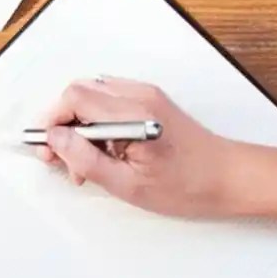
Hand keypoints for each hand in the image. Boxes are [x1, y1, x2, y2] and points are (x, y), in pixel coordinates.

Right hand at [37, 77, 241, 217]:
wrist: (229, 177)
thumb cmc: (189, 185)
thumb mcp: (128, 185)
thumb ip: (85, 160)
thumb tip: (55, 140)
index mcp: (133, 114)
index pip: (74, 98)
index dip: (52, 121)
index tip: (47, 148)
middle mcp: (139, 96)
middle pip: (79, 92)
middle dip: (62, 123)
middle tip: (61, 158)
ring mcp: (145, 95)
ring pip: (91, 95)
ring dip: (79, 124)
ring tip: (85, 160)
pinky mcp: (149, 100)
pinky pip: (108, 100)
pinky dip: (96, 121)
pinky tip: (104, 150)